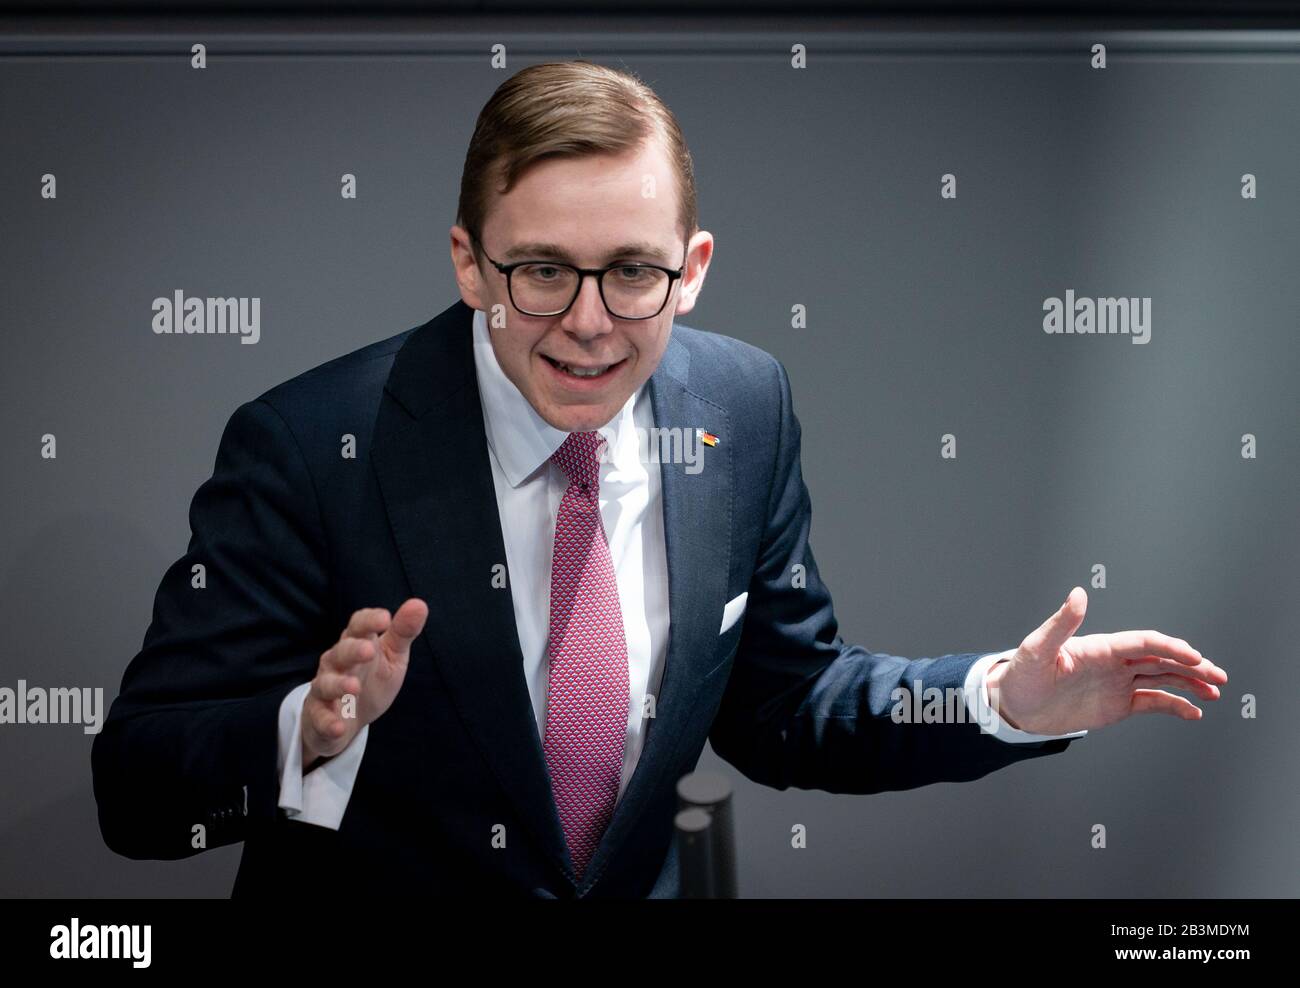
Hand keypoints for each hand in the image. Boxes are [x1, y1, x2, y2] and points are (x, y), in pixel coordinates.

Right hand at [302, 598, 428, 764]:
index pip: (358, 625)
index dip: (369, 620)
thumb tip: (419, 604)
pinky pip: (319, 717)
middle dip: (353, 650)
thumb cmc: (371, 680)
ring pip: (326, 683)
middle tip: (369, 651)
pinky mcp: (318, 715)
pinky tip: (338, 726)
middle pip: (341, 651)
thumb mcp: (391, 656)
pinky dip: (327, 722)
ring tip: (354, 687)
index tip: (385, 618)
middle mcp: (337, 662)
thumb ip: (403, 632)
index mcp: (356, 643)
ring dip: (339, 685)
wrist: (348, 720)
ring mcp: (325, 688)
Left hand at [985, 587, 1226, 734]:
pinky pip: (1151, 703)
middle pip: (1160, 660)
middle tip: (1218, 676)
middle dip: (1191, 666)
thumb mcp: (1037, 649)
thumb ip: (1060, 623)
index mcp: (1100, 648)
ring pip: (1162, 679)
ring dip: (1189, 683)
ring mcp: (1117, 683)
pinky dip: (1174, 706)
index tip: (1193, 656)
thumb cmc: (1021, 675)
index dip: (1168, 648)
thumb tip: (1079, 593)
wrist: (1013, 705)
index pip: (1142, 643)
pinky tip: (1193, 712)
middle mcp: (1114, 663)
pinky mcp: (1116, 704)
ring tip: (1215, 692)